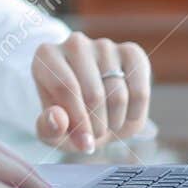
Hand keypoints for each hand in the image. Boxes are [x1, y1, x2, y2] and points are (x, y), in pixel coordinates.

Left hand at [31, 31, 150, 153]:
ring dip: (114, 122)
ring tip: (106, 123)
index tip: (84, 143)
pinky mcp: (131, 52)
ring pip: (118, 95)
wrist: (94, 109)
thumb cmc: (68, 119)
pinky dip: (134, 114)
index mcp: (46, 56)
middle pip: (93, 93)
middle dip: (97, 125)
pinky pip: (140, 92)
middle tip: (94, 133)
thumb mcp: (52, 131)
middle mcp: (74, 43)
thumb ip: (48, 129)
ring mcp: (104, 45)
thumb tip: (58, 119)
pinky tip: (124, 116)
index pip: (65, 87)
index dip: (78, 121)